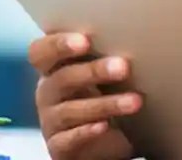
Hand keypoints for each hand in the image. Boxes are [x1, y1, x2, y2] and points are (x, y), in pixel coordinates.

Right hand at [27, 32, 140, 159]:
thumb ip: (107, 56)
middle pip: (61, 78)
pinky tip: (104, 127)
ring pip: (70, 110)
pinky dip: (87, 132)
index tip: (85, 40)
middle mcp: (48, 92)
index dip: (58, 45)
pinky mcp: (59, 146)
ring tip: (135, 101)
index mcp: (54, 68)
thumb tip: (140, 35)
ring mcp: (51, 121)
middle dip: (92, 71)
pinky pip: (69, 139)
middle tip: (123, 66)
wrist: (100, 142)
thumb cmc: (102, 95)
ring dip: (104, 104)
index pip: (41, 52)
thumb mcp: (102, 74)